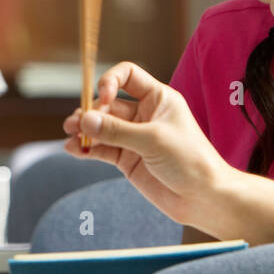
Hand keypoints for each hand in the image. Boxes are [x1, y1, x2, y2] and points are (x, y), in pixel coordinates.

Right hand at [63, 62, 230, 227]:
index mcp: (158, 98)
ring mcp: (134, 137)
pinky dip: (87, 148)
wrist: (203, 197)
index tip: (103, 98)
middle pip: (108, 103)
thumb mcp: (152, 140)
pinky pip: (101, 148)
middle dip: (91, 112)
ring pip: (101, 127)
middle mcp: (144, 114)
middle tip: (77, 124)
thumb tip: (84, 120)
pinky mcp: (127, 158)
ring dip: (84, 130)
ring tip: (70, 135)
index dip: (110, 81)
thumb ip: (116, 131)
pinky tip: (74, 150)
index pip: (127, 75)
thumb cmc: (190, 161)